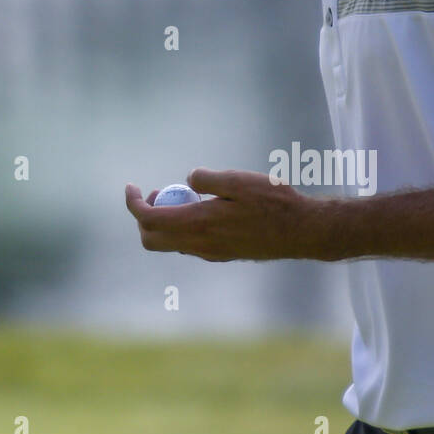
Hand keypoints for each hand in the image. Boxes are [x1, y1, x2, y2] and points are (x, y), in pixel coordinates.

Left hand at [124, 168, 322, 261]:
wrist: (301, 231)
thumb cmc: (274, 203)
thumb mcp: (238, 180)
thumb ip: (207, 178)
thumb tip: (187, 179)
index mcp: (198, 224)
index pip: (148, 220)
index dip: (133, 204)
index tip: (132, 188)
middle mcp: (200, 244)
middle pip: (152, 240)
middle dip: (145, 217)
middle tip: (157, 193)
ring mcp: (211, 253)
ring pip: (171, 244)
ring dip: (165, 222)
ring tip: (182, 196)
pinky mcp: (222, 255)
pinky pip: (189, 245)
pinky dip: (183, 228)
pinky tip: (204, 209)